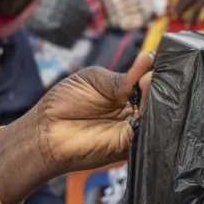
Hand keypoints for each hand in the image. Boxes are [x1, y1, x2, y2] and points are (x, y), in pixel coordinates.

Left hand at [15, 54, 153, 174]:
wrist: (45, 131)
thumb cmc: (64, 103)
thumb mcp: (95, 79)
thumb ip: (123, 77)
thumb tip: (148, 60)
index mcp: (126, 93)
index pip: (150, 81)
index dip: (155, 72)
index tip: (157, 61)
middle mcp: (133, 111)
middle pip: (157, 97)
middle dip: (158, 84)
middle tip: (152, 74)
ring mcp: (132, 128)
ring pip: (156, 113)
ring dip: (154, 98)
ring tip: (148, 83)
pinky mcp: (128, 144)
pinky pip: (146, 131)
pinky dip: (148, 116)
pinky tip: (141, 102)